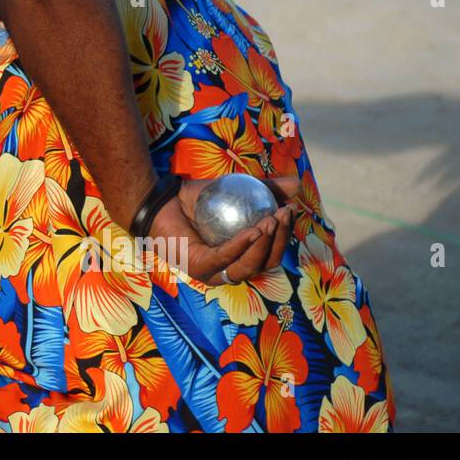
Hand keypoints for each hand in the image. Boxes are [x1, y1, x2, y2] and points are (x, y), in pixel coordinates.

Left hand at [146, 176, 299, 285]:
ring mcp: (212, 273)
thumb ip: (265, 189)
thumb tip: (298, 185)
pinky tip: (254, 229)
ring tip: (272, 220)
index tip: (290, 209)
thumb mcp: (237, 191)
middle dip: (279, 241)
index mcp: (239, 258)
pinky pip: (224, 258)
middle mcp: (228, 271)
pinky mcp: (197, 268)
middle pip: (264, 263)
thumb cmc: (196, 199)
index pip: (270, 253)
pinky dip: (241, 244)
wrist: (160, 199)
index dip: (285, 235)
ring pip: (247, 266)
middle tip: (284, 213)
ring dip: (264, 244)